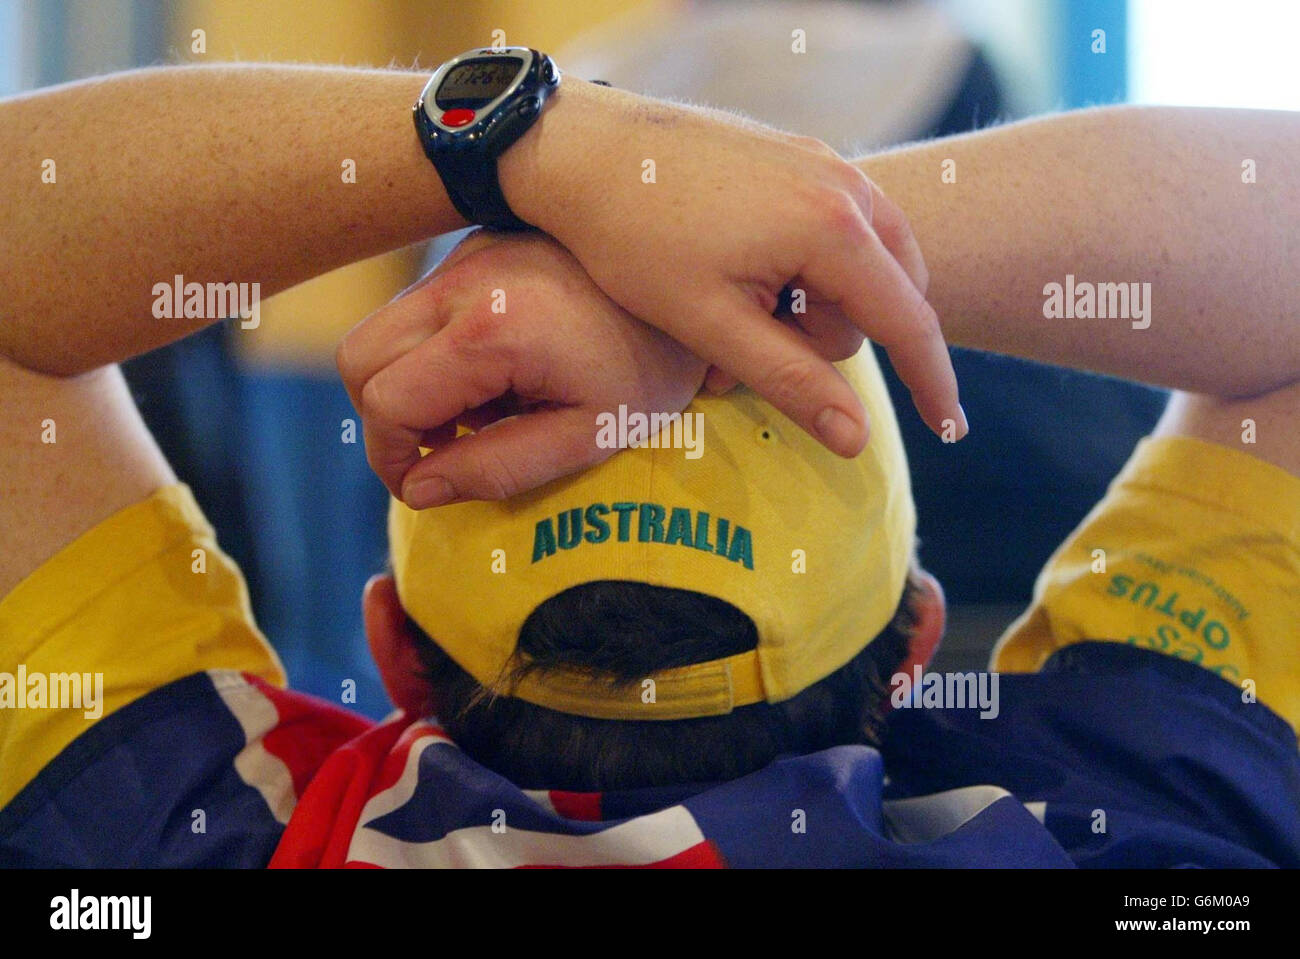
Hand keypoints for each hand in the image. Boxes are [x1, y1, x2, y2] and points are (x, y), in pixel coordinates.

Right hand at [337, 230, 706, 506]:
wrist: (695, 286)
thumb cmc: (655, 366)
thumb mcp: (589, 435)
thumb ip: (498, 468)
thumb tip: (418, 489)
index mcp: (492, 329)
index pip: (386, 402)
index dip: (394, 459)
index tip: (428, 485)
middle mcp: (465, 279)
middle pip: (360, 359)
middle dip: (387, 419)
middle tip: (445, 450)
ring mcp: (467, 254)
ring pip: (383, 330)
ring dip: (410, 383)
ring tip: (481, 410)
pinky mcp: (477, 246)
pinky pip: (420, 308)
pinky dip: (434, 351)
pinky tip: (498, 370)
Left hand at [500, 78, 965, 454]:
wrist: (582, 150)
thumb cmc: (635, 239)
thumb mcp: (712, 326)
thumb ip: (792, 383)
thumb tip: (859, 442)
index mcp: (832, 228)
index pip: (908, 322)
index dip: (932, 383)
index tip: (951, 430)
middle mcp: (845, 184)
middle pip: (883, 297)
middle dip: (826, 340)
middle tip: (741, 350)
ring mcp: (823, 160)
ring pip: (862, 262)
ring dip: (815, 305)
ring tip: (735, 313)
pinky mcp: (800, 153)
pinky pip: (837, 226)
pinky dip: (806, 266)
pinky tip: (744, 275)